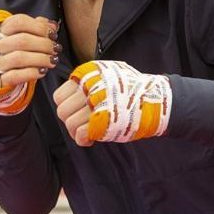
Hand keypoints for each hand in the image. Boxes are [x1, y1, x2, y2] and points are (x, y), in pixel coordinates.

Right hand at [0, 10, 60, 114]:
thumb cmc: (12, 49)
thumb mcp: (21, 33)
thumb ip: (37, 26)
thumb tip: (52, 25)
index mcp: (0, 29)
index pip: (19, 22)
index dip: (39, 27)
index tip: (52, 34)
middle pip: (21, 40)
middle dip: (44, 44)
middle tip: (55, 48)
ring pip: (19, 58)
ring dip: (41, 58)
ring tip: (52, 60)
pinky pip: (15, 76)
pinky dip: (32, 73)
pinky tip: (42, 71)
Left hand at [53, 60, 171, 144]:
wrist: (153, 99)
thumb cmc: (130, 89)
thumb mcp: (108, 73)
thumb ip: (88, 82)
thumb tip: (70, 95)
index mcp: (88, 77)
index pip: (59, 96)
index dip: (66, 106)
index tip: (77, 110)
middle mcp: (89, 89)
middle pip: (63, 112)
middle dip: (70, 120)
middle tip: (83, 123)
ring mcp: (96, 106)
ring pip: (70, 124)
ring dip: (77, 132)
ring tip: (89, 132)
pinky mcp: (102, 123)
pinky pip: (80, 135)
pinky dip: (84, 139)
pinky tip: (92, 138)